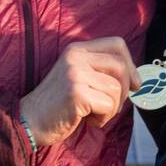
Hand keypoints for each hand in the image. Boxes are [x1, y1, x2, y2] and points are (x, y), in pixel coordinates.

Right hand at [19, 37, 140, 147]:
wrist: (28, 121)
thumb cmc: (58, 104)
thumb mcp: (78, 77)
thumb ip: (100, 71)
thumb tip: (136, 79)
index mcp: (77, 49)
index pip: (117, 44)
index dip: (131, 64)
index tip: (134, 84)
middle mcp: (76, 56)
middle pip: (121, 66)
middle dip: (124, 90)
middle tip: (112, 106)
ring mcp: (76, 73)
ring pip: (116, 89)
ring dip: (111, 108)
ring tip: (93, 113)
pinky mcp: (77, 93)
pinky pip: (108, 105)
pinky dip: (103, 118)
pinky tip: (87, 120)